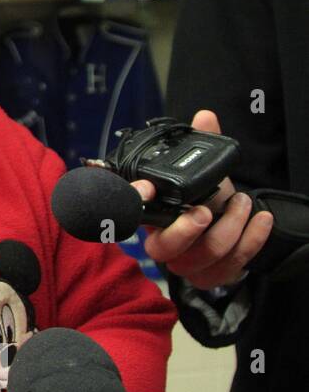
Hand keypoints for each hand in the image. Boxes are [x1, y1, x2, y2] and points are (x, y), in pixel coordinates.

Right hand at [134, 110, 273, 289]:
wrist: (225, 230)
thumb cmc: (204, 201)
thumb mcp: (200, 173)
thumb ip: (200, 144)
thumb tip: (205, 115)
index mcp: (150, 218)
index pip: (130, 213)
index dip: (134, 200)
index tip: (146, 187)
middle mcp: (163, 245)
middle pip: (164, 248)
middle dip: (186, 229)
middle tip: (204, 209)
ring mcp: (187, 264)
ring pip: (206, 254)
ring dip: (231, 226)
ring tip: (243, 203)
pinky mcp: (212, 276)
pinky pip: (232, 265)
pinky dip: (251, 240)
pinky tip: (260, 219)